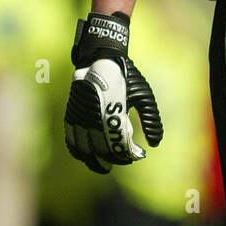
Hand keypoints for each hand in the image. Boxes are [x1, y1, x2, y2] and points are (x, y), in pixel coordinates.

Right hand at [64, 11, 162, 173]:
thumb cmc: (126, 77)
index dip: (129, 154)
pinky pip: (71, 140)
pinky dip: (78, 152)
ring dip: (95, 161)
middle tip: (127, 159)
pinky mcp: (71, 115)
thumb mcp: (144, 95)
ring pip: (85, 149)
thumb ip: (151, 119)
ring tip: (106, 167)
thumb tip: (154, 144)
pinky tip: (87, 157)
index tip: (139, 154)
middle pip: (103, 149)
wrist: (100, 58)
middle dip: (116, 158)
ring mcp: (80, 117)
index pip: (119, 144)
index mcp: (113, 113)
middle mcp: (94, 117)